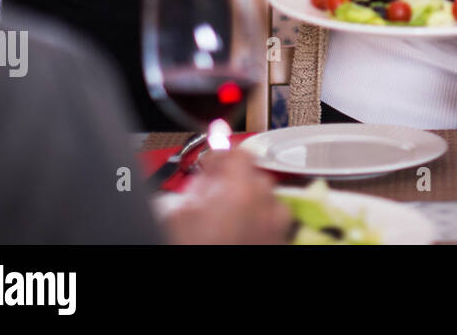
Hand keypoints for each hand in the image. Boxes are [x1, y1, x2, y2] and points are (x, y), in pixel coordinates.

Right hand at [159, 149, 293, 244]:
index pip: (238, 153)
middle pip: (254, 176)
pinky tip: (234, 235)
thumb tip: (206, 176)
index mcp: (241, 190)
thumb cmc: (191, 247)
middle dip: (233, 182)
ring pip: (266, 201)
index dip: (220, 155)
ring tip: (220, 221)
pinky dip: (257, 224)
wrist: (210, 304)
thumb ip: (197, 184)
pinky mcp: (281, 245)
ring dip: (247, 204)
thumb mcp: (176, 213)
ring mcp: (278, 228)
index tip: (209, 161)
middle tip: (208, 194)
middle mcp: (268, 205)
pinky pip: (272, 224)